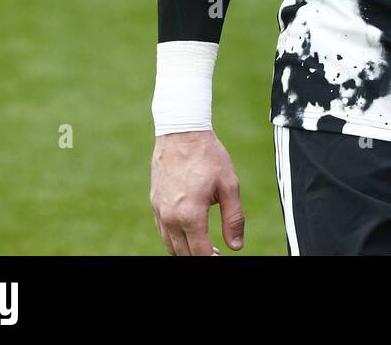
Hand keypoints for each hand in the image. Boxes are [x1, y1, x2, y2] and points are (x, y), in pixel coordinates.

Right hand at [150, 130, 244, 255]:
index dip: (212, 259)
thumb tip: (236, 246)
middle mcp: (170, 217)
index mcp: (190, 215)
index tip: (220, 257)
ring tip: (203, 248)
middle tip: (215, 254)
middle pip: (183, 253)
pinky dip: (174, 238)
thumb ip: (234, 218)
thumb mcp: (229, 185)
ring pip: (169, 245)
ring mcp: (159, 211)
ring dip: (185, 251)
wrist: (181, 133)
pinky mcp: (154, 203)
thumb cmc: (209, 157)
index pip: (200, 253)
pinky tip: (188, 232)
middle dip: (199, 257)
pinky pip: (162, 230)